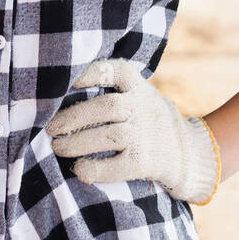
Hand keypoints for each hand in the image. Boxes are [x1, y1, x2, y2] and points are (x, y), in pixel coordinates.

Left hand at [46, 58, 220, 204]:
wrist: (188, 153)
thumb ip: (113, 91)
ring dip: (77, 142)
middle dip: (73, 117)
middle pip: (105, 107)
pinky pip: (116, 166)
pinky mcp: (145, 163)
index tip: (68, 80)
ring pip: (108, 136)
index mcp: (138, 87)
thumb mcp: (141, 95)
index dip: (90, 73)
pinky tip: (79, 168)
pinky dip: (94, 168)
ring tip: (57, 147)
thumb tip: (61, 90)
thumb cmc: (149, 120)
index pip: (115, 71)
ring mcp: (145, 136)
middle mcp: (143, 108)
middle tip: (49, 128)